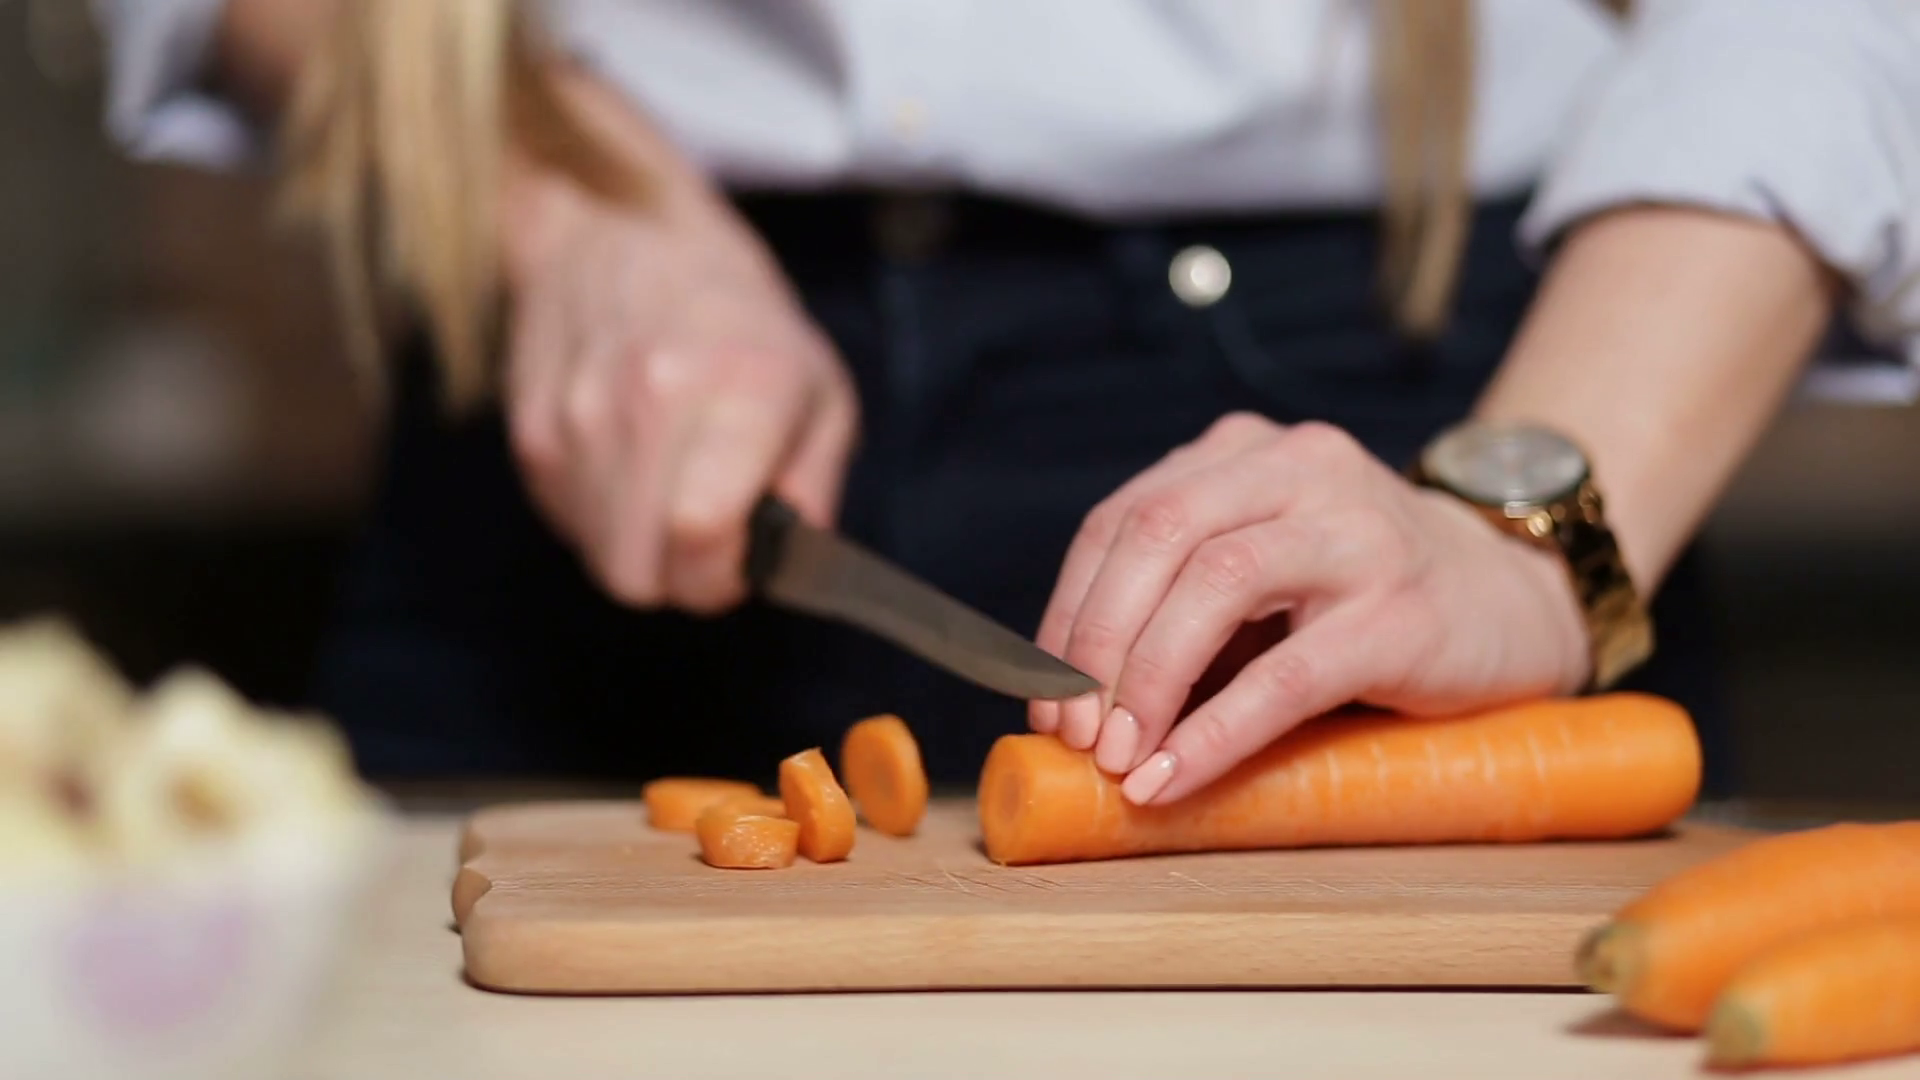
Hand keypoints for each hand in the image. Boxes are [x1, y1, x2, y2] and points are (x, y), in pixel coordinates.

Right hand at [501, 169, 858, 612]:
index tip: (741, 554)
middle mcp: (649, 397)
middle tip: (709, 534)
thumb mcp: (820, 395)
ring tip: (669, 487)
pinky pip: (569, 528)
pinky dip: (603, 519)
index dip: (722, 574)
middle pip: (640, 573)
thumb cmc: (742, 330)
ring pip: (601, 561)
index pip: (699, 531)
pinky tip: (628, 468)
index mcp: (740, 386)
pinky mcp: (529, 434)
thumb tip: (783, 566)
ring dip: (641, 548)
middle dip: (682, 576)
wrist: (622, 240)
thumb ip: (813, 491)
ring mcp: (577, 417)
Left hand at [1030, 413, 1592, 805]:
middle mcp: (1298, 469)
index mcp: (1245, 454)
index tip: (1040, 698)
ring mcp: (1356, 532)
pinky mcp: (1402, 612)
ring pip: (1215, 583)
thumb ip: (1181, 600)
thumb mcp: (1265, 568)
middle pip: (1156, 534)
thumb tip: (1070, 699)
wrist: (1514, 603)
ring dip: (1147, 680)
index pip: (1122, 519)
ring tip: (1117, 756)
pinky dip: (1215, 731)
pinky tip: (1172, 776)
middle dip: (1096, 643)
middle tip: (1071, 733)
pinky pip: (1286, 674)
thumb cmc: (1359, 598)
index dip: (1068, 612)